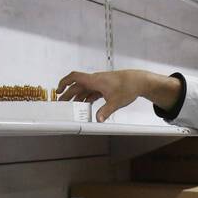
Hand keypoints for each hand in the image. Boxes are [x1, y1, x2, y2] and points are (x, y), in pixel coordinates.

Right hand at [56, 69, 180, 122]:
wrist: (139, 81)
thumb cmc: (129, 86)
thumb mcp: (116, 101)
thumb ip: (105, 111)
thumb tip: (98, 119)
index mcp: (95, 80)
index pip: (74, 78)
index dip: (64, 83)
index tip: (58, 90)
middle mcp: (95, 80)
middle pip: (77, 86)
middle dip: (68, 95)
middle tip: (61, 103)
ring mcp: (100, 83)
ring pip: (84, 90)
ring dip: (77, 97)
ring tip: (71, 106)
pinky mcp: (105, 87)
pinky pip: (92, 92)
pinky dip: (87, 98)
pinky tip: (85, 105)